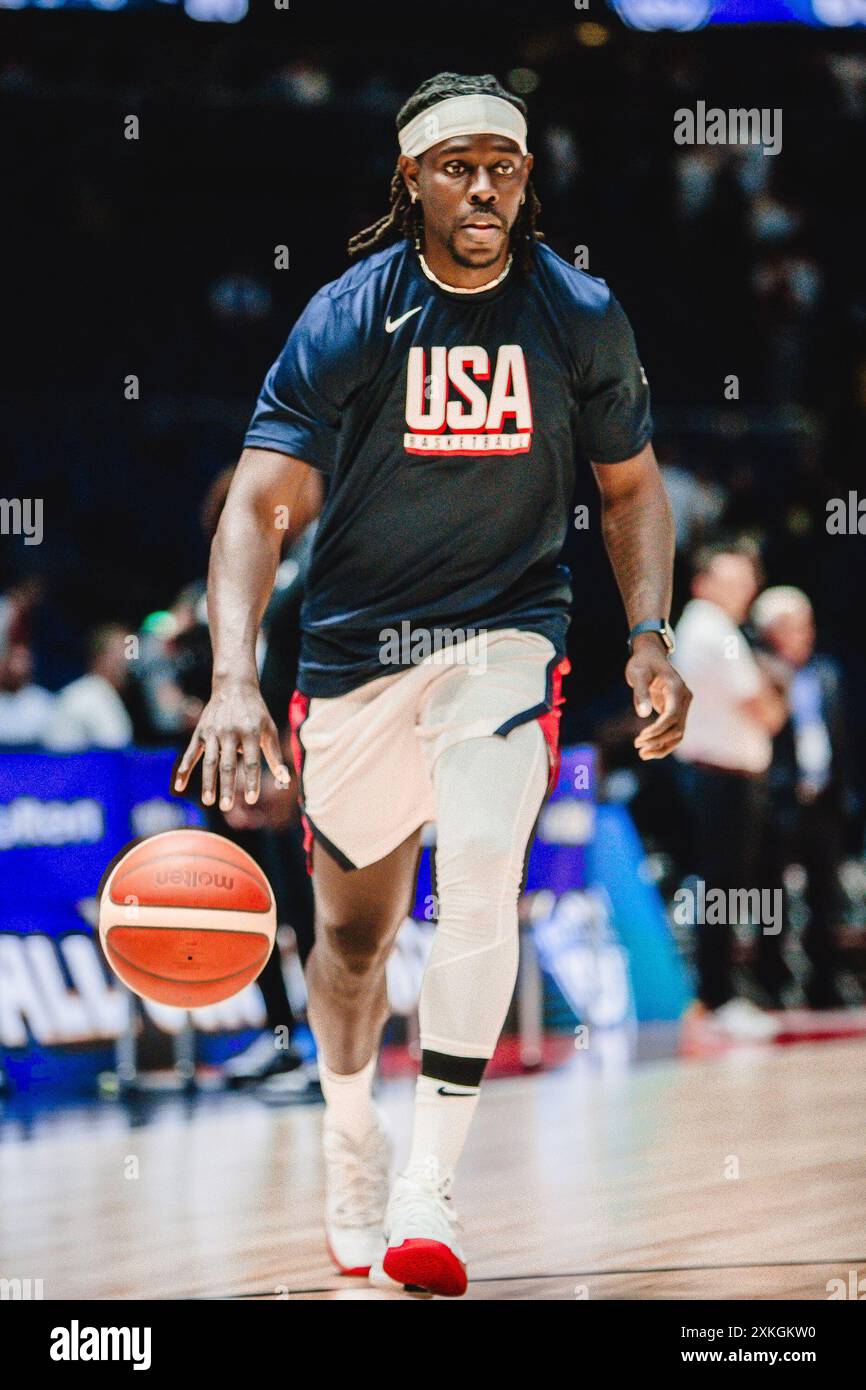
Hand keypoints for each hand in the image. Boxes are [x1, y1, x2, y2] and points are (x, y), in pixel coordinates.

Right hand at [173, 679, 289, 809]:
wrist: (234, 687)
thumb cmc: (256, 713)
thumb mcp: (269, 730)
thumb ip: (274, 756)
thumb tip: (285, 781)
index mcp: (250, 733)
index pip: (252, 762)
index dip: (251, 781)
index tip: (251, 799)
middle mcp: (231, 732)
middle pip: (228, 764)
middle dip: (226, 786)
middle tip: (226, 807)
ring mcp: (213, 732)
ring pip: (209, 761)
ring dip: (208, 782)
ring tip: (209, 801)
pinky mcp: (200, 732)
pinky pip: (190, 753)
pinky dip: (184, 770)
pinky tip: (180, 786)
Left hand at [627, 634, 691, 760]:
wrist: (650, 654)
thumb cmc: (642, 662)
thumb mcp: (638, 673)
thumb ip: (641, 692)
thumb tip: (643, 714)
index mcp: (677, 689)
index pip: (672, 716)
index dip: (658, 730)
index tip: (641, 737)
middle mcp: (684, 698)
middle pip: (677, 728)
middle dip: (658, 741)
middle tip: (637, 746)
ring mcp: (682, 705)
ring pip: (678, 734)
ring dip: (662, 747)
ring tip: (642, 754)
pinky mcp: (676, 711)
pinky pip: (674, 731)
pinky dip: (663, 742)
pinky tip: (649, 750)